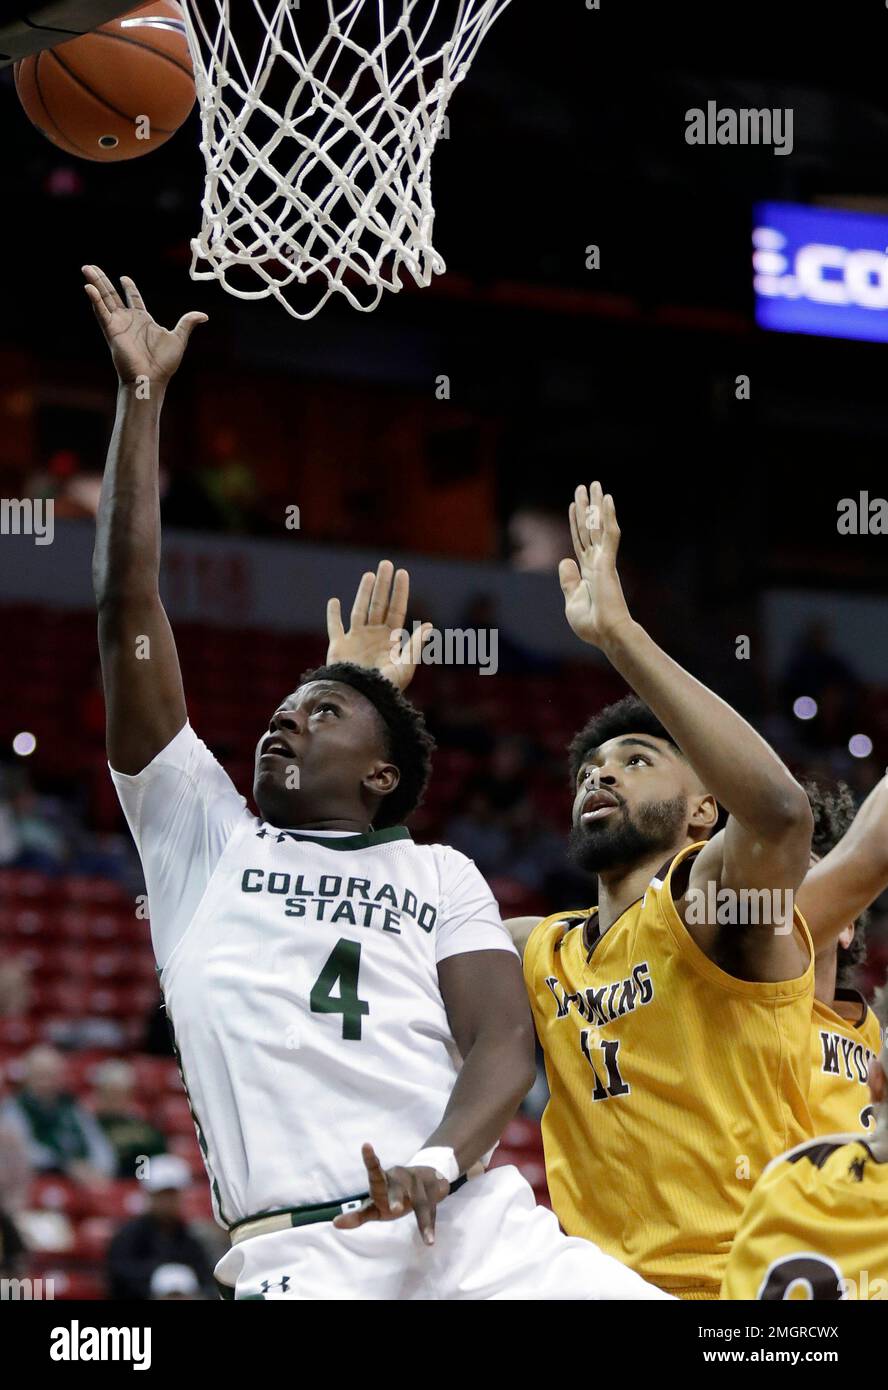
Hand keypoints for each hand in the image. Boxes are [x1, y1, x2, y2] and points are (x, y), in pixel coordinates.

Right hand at [83, 264, 207, 385]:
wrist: (151, 378)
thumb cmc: (164, 364)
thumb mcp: (179, 338)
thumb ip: (187, 323)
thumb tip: (204, 316)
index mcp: (143, 320)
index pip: (134, 299)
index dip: (129, 288)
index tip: (124, 277)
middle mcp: (128, 320)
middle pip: (113, 295)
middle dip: (103, 280)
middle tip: (92, 266)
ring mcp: (118, 324)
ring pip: (104, 299)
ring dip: (95, 283)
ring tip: (86, 268)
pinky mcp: (111, 331)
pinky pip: (101, 312)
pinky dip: (95, 300)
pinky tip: (88, 287)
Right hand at [326, 560, 430, 692]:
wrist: (362, 699)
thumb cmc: (386, 687)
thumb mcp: (405, 666)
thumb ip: (414, 646)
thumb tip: (428, 626)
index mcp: (390, 639)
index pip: (396, 609)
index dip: (400, 592)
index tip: (402, 573)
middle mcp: (373, 636)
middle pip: (379, 604)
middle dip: (383, 584)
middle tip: (386, 563)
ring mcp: (356, 640)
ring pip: (360, 609)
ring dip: (363, 592)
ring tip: (369, 575)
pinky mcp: (339, 647)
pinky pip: (334, 627)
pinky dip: (333, 614)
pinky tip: (334, 601)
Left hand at [332, 1142, 448, 1245]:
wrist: (429, 1178)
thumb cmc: (394, 1195)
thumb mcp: (376, 1207)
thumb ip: (358, 1215)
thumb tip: (335, 1223)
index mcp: (384, 1180)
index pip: (375, 1171)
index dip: (370, 1159)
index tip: (366, 1145)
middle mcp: (401, 1179)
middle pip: (398, 1189)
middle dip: (396, 1198)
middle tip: (394, 1209)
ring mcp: (419, 1185)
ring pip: (419, 1202)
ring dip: (421, 1218)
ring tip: (423, 1236)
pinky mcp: (433, 1193)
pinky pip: (430, 1212)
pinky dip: (429, 1227)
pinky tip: (429, 1240)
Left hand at [559, 481, 632, 649]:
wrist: (607, 634)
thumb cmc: (592, 625)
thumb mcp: (572, 601)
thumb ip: (568, 581)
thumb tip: (564, 560)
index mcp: (588, 573)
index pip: (580, 541)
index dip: (576, 523)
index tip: (573, 505)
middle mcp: (597, 562)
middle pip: (589, 528)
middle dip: (586, 506)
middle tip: (584, 485)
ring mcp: (603, 560)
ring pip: (599, 526)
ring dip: (596, 504)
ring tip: (594, 484)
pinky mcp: (608, 562)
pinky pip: (608, 534)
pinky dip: (608, 516)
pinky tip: (607, 499)